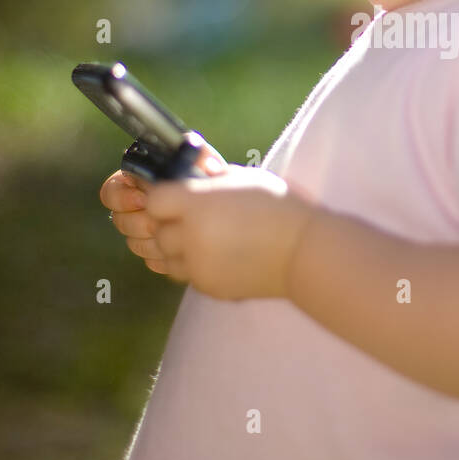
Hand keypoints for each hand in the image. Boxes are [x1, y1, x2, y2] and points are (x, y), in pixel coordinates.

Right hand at [100, 141, 228, 273]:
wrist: (227, 211)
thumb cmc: (213, 182)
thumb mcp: (207, 162)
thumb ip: (198, 155)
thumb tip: (194, 153)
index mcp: (140, 182)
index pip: (111, 191)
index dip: (123, 198)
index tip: (142, 199)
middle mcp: (137, 207)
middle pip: (119, 220)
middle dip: (140, 221)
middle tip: (159, 219)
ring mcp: (144, 233)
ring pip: (133, 242)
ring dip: (153, 239)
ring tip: (175, 230)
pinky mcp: (158, 254)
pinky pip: (151, 260)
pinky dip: (164, 256)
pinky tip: (181, 247)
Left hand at [142, 164, 314, 300]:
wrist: (304, 252)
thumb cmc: (280, 208)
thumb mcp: (244, 179)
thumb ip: (211, 178)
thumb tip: (191, 173)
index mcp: (198, 203)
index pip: (154, 201)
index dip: (163, 198)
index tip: (176, 198)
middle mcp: (190, 235)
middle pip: (157, 231)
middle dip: (168, 224)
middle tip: (189, 219)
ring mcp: (197, 265)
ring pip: (164, 257)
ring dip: (175, 248)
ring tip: (198, 240)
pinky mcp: (207, 286)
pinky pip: (185, 274)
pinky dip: (191, 265)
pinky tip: (212, 256)